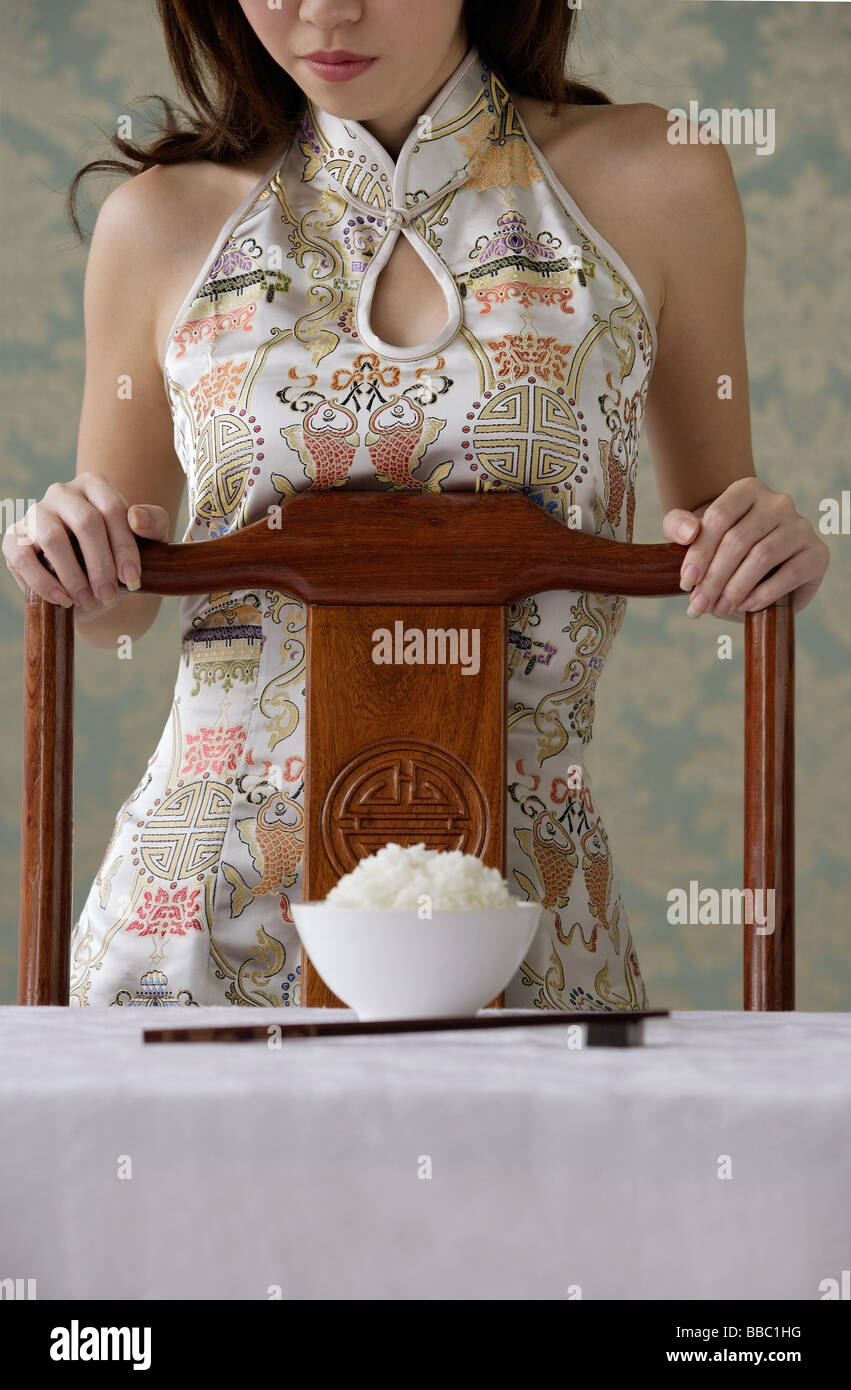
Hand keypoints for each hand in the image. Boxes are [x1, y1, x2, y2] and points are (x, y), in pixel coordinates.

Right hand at [2, 472, 169, 612]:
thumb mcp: (149, 543)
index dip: (124, 548)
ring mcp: (35, 512)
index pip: (112, 510)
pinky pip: (23, 557)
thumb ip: (154, 525)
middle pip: (85, 522)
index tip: (132, 580)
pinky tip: (62, 599)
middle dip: (100, 564)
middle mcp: (62, 492)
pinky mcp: (15, 537)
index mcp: (94, 485)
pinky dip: (43, 582)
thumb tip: (136, 517)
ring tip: (87, 600)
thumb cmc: (120, 558)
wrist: (91, 587)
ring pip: (53, 538)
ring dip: (73, 575)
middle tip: (108, 595)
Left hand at [662, 477, 829, 621]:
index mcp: (746, 490)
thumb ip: (677, 525)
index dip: (700, 552)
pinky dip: (764, 593)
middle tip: (698, 606)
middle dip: (714, 578)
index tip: (685, 582)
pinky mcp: (817, 553)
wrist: (758, 569)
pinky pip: (791, 573)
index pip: (719, 517)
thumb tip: (690, 532)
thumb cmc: (719, 547)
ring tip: (719, 610)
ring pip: (762, 556)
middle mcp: (778, 503)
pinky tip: (746, 606)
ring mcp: (800, 526)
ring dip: (736, 588)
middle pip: (738, 540)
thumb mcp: (692, 535)